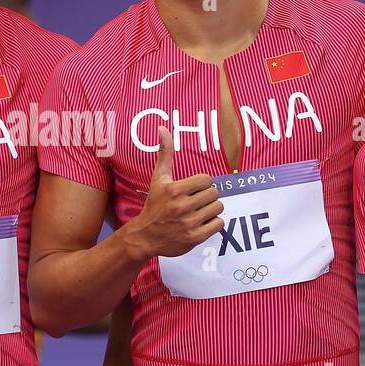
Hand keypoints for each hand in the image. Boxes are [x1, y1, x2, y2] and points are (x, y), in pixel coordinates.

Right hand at [125, 126, 223, 259]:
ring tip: (198, 212)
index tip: (192, 189)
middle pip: (214, 194)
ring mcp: (190, 223)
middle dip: (207, 196)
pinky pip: (219, 224)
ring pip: (218, 208)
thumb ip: (164, 153)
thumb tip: (163, 128)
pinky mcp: (195, 237)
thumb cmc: (154, 205)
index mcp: (175, 189)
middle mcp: (182, 206)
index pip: (207, 180)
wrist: (145, 236)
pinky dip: (213, 223)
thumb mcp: (158, 178)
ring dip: (211, 210)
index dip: (202, 184)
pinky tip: (201, 223)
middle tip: (196, 201)